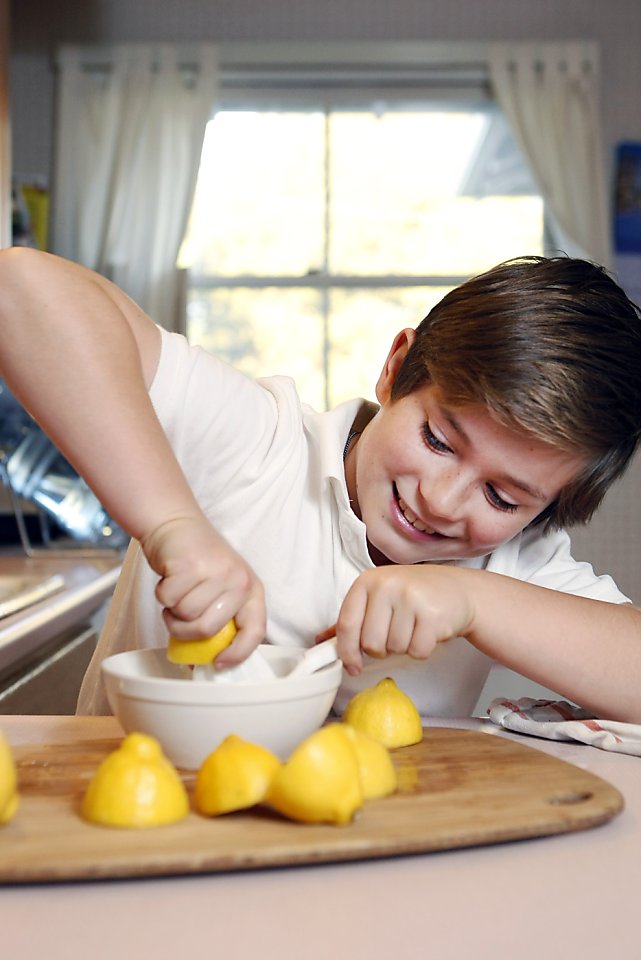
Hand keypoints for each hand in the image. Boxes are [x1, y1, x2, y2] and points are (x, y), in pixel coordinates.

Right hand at [140, 513, 265, 665]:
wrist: (177, 524)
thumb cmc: (199, 561)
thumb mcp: (222, 588)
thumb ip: (222, 618)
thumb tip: (205, 662)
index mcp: (252, 590)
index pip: (255, 631)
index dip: (238, 653)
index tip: (219, 663)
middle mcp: (239, 581)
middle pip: (208, 629)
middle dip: (185, 630)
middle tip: (178, 615)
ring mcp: (216, 572)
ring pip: (186, 616)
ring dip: (171, 610)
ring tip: (176, 591)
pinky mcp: (190, 565)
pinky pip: (168, 600)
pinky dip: (162, 594)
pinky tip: (169, 578)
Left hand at [335, 565, 475, 675]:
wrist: (458, 589)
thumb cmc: (414, 596)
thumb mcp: (379, 598)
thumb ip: (352, 619)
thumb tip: (321, 640)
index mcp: (367, 581)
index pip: (346, 625)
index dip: (347, 652)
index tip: (352, 666)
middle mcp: (387, 585)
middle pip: (370, 643)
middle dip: (382, 649)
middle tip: (395, 635)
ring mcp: (410, 598)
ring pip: (394, 649)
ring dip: (403, 647)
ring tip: (413, 628)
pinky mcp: (432, 614)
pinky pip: (417, 651)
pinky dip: (422, 649)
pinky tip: (427, 632)